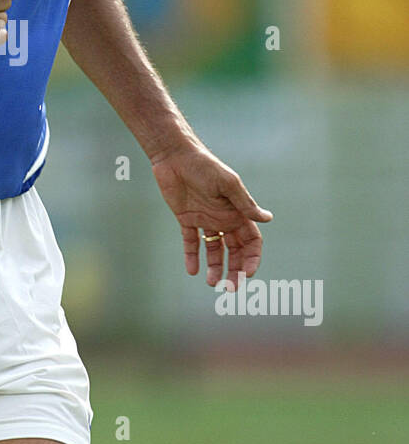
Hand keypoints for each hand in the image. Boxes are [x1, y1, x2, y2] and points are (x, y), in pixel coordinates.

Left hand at [151, 141, 271, 288]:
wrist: (175, 156)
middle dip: (235, 269)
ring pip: (214, 249)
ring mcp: (205, 219)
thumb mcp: (227, 184)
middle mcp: (224, 218)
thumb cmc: (204, 166)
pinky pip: (191, 242)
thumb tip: (268, 219)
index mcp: (237, 212)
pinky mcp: (186, 218)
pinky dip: (192, 256)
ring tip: (211, 282)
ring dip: (215, 266)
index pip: (251, 241)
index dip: (252, 258)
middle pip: (234, 250)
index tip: (249, 273)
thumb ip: (245, 204)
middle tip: (231, 287)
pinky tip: (192, 270)